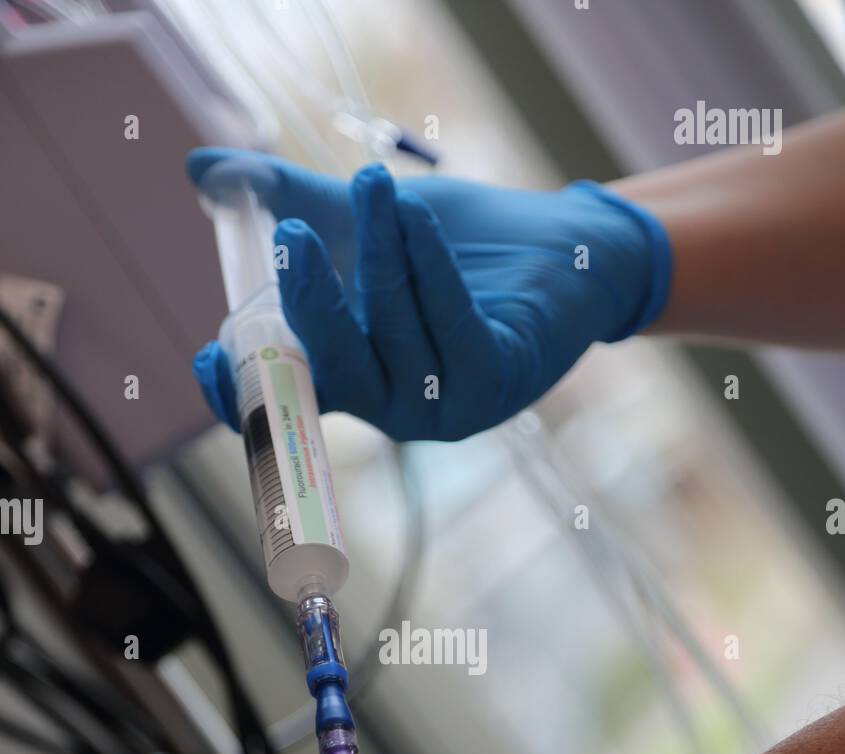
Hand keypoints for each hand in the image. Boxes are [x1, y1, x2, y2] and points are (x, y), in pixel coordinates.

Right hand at [187, 148, 672, 441]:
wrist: (558, 252)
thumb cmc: (456, 245)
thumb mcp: (362, 221)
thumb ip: (289, 200)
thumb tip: (201, 171)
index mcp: (350, 380)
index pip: (284, 402)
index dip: (242, 393)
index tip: (209, 357)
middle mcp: (390, 406)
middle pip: (332, 365)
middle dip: (310, 299)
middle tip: (292, 233)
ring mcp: (443, 405)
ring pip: (394, 331)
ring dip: (383, 255)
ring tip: (375, 186)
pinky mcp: (494, 383)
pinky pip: (451, 325)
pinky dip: (430, 267)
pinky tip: (416, 217)